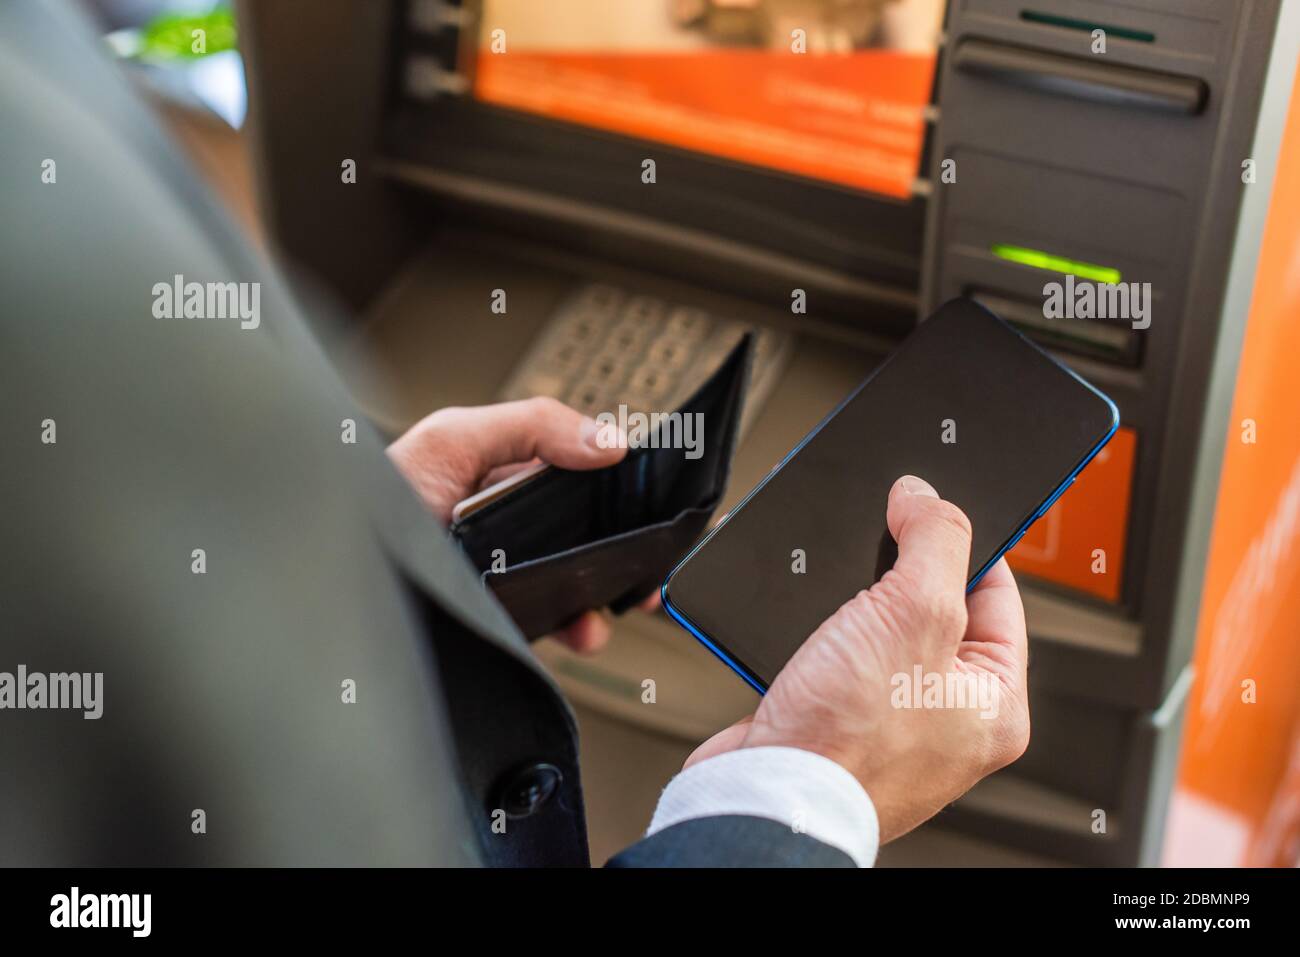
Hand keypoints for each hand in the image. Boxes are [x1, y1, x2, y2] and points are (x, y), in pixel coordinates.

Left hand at [387, 397, 627, 653]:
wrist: (328, 579)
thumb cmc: (375, 498)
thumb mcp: (454, 440)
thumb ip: (533, 426)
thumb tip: (608, 440)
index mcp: (498, 477)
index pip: (573, 479)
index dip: (613, 494)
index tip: (646, 508)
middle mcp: (502, 527)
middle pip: (580, 540)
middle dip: (616, 557)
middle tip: (641, 574)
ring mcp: (498, 577)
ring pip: (568, 588)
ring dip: (596, 602)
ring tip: (603, 612)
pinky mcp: (491, 619)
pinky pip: (544, 626)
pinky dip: (570, 631)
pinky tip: (576, 631)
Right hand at [686, 475, 1029, 842]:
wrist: (764, 793)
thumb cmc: (846, 737)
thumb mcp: (914, 611)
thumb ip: (934, 541)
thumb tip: (927, 498)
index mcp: (995, 704)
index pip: (998, 594)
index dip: (961, 543)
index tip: (929, 508)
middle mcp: (949, 720)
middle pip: (935, 610)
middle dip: (897, 575)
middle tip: (876, 553)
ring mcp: (891, 726)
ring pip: (879, 632)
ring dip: (851, 606)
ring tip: (835, 605)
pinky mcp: (836, 724)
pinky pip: (836, 659)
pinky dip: (817, 635)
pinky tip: (804, 630)